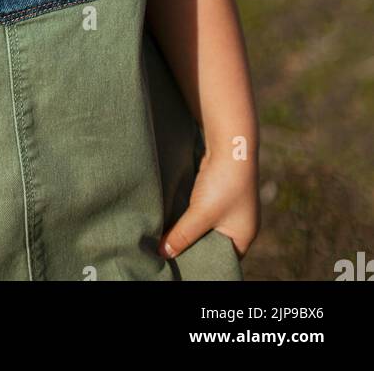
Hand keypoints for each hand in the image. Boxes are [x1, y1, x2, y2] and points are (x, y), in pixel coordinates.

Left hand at [159, 146, 259, 260]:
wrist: (230, 143)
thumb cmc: (223, 183)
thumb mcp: (201, 214)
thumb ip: (183, 235)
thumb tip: (163, 253)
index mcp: (244, 236)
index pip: (224, 259)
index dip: (205, 262)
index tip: (183, 264)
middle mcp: (240, 223)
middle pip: (214, 243)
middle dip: (194, 246)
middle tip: (171, 252)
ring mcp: (230, 206)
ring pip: (206, 225)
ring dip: (190, 228)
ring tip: (169, 236)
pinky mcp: (219, 191)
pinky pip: (203, 210)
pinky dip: (191, 214)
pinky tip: (174, 216)